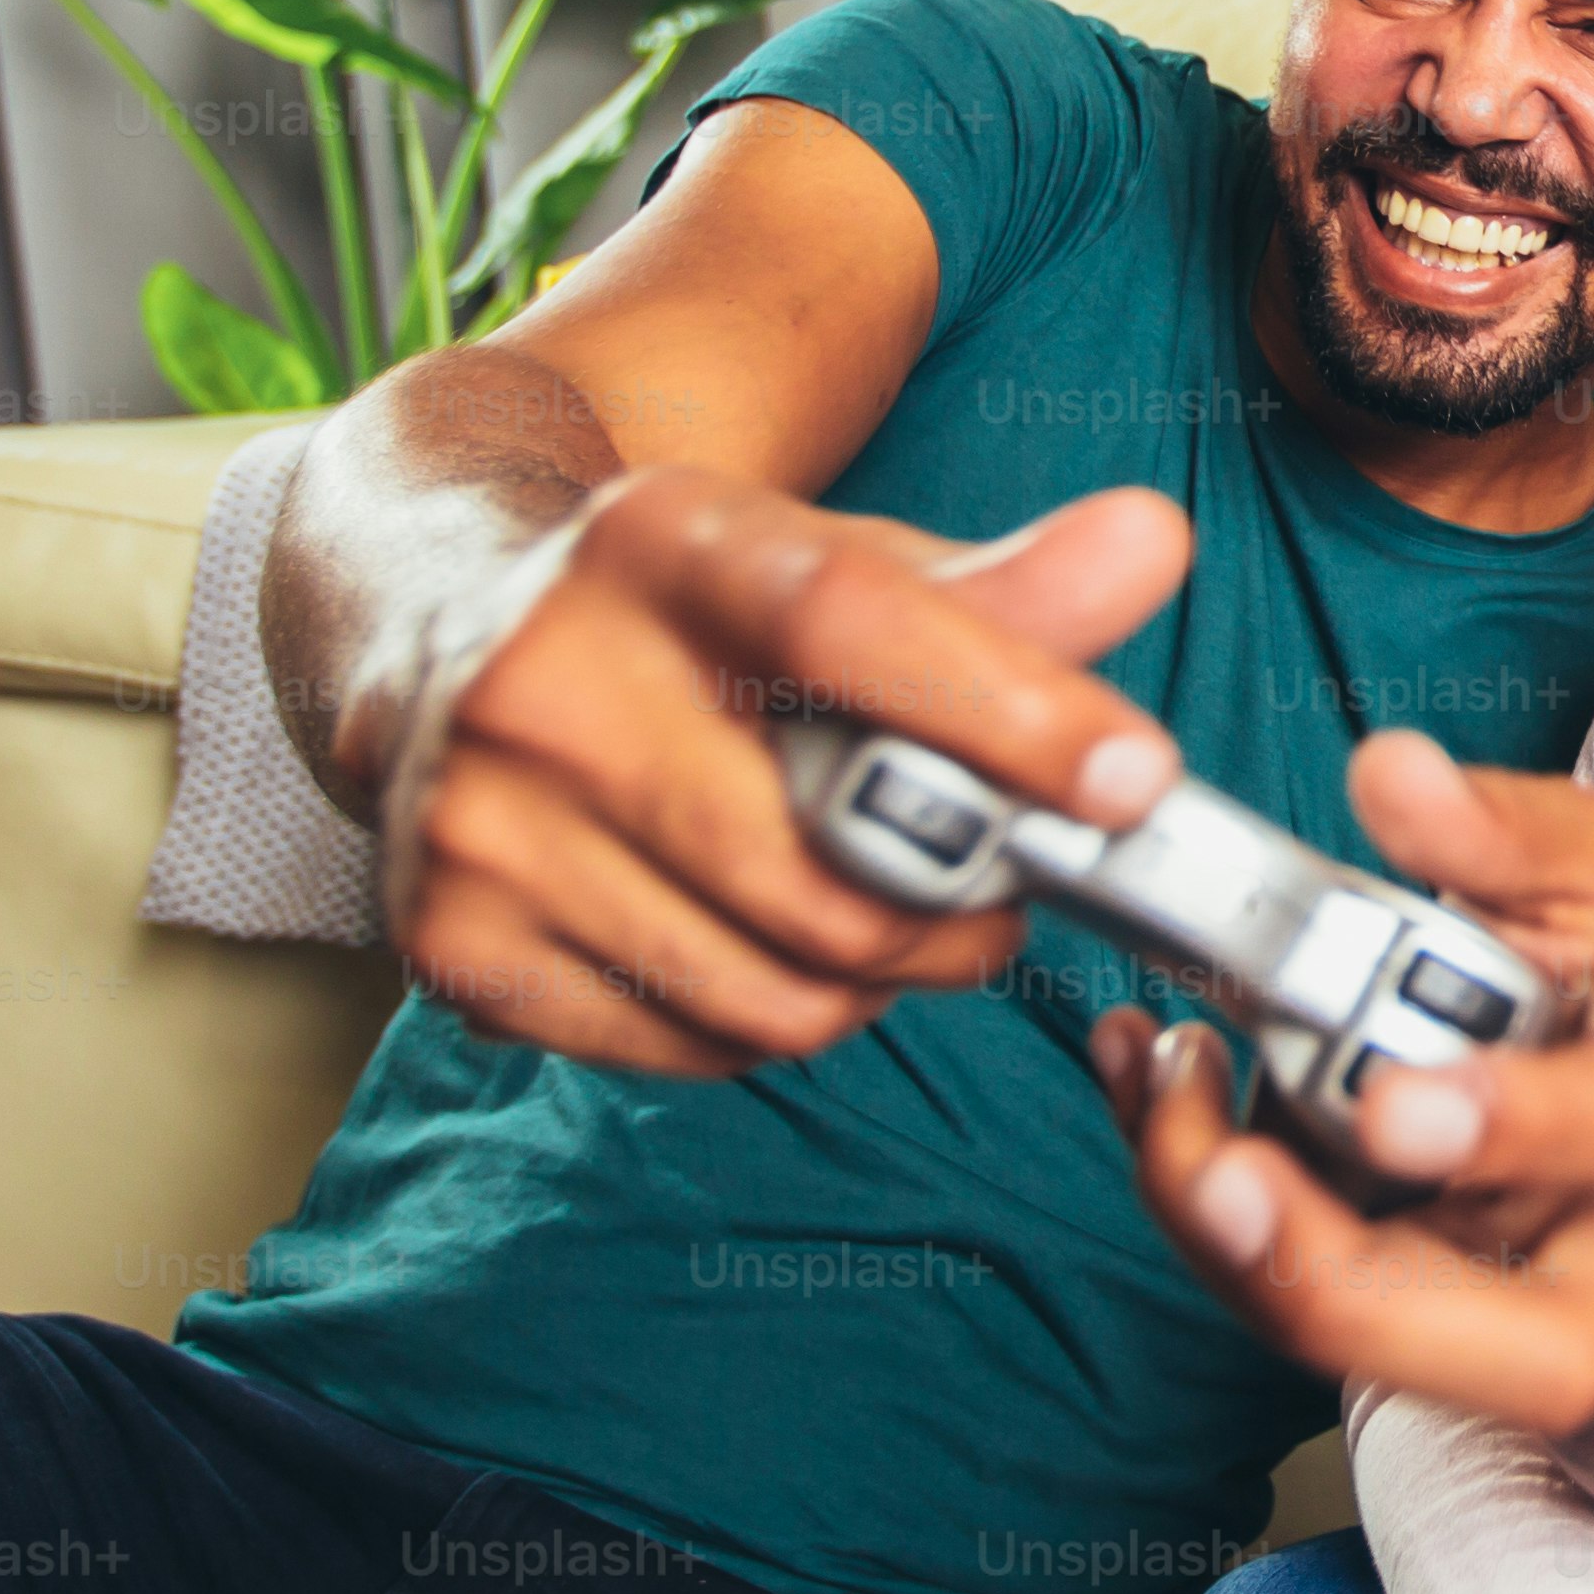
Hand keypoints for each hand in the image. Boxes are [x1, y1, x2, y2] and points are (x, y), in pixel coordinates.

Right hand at [378, 472, 1193, 1075]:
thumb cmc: (695, 616)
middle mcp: (545, 679)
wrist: (441, 637)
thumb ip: (1005, 586)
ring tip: (883, 914)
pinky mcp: (458, 948)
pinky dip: (772, 1018)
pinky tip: (760, 939)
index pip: (848, 627)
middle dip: (962, 906)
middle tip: (1005, 890)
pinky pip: (699, 1048)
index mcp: (657, 545)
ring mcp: (482, 825)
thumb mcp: (836, 562)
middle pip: (830, 869)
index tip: (1133, 781)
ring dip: (879, 979)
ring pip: (778, 990)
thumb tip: (1152, 545)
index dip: (1006, 712)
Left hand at [1110, 736, 1593, 1436]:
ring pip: (1379, 1351)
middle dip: (1348, 1278)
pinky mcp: (1417, 1339)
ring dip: (1234, 1241)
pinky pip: (1296, 1308)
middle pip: (1530, 1348)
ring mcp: (1520, 1317)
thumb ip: (1499, 830)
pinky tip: (1156, 1094)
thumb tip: (1391, 775)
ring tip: (1166, 1081)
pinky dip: (1200, 1210)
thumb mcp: (1589, 877)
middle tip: (1219, 1173)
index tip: (1390, 1101)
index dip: (1520, 1124)